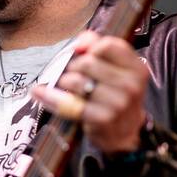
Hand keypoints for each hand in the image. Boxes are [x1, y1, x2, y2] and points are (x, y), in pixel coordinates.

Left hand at [31, 30, 148, 153]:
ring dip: (65, 82)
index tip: (80, 52)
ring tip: (70, 88)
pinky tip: (40, 93)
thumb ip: (99, 48)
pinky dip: (51, 97)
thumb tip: (80, 42)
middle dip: (74, 67)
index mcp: (136, 68)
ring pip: (77, 81)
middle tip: (75, 76)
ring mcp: (118, 103)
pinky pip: (69, 103)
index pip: (108, 45)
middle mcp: (131, 85)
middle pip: (88, 62)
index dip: (90, 46)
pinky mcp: (102, 118)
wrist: (125, 133)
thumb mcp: (117, 70)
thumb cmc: (116, 96)